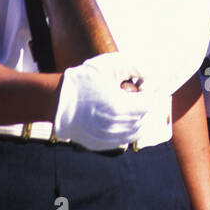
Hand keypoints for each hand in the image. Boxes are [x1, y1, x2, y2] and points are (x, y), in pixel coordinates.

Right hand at [54, 52, 169, 150]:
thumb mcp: (110, 64)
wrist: (56, 101)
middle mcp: (115, 126)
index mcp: (119, 107)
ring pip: (137, 131)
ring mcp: (108, 138)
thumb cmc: (83, 80)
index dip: (154, 93)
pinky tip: (126, 116)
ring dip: (142, 117)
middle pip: (145, 117)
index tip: (149, 85)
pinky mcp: (101, 145)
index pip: (149, 103)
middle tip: (145, 92)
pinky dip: (131, 129)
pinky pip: (125, 140)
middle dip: (148, 104)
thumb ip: (135, 67)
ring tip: (136, 104)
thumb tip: (151, 78)